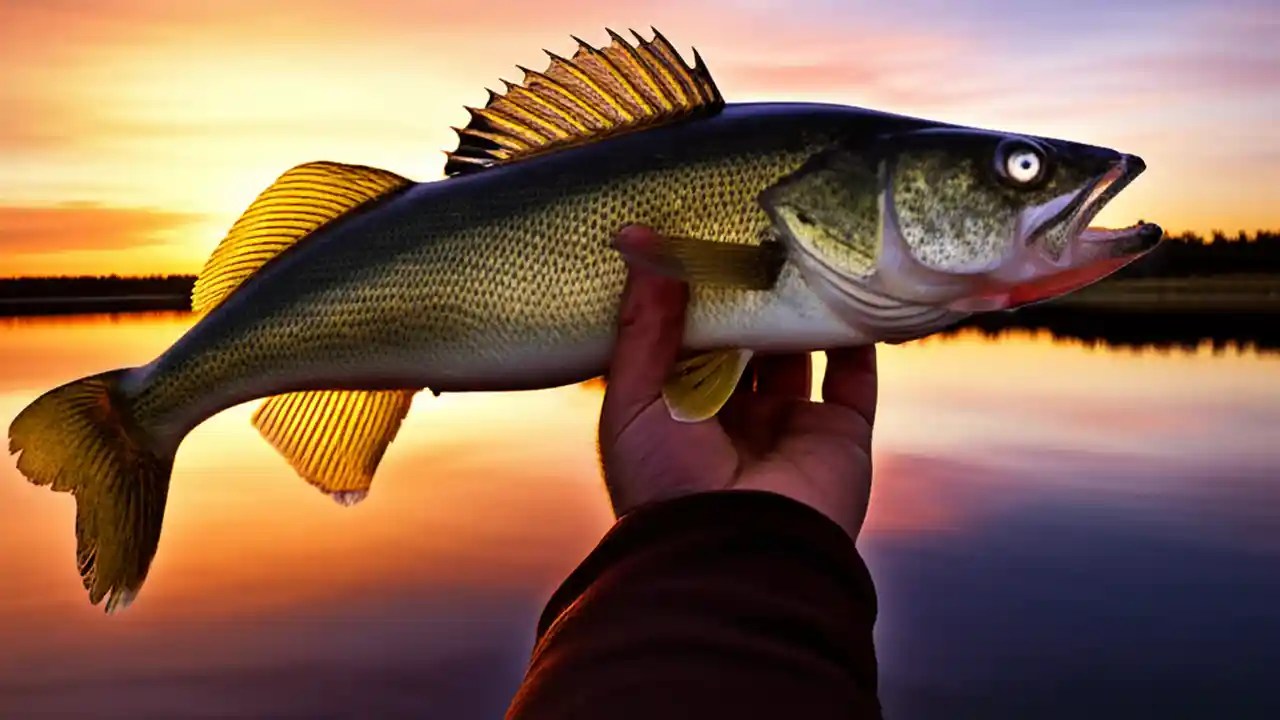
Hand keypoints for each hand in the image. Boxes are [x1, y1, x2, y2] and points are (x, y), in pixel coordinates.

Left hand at [599, 226, 876, 540]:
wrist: (733, 555)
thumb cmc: (665, 486)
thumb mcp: (633, 401)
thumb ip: (642, 326)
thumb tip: (642, 246)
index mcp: (681, 413)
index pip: (689, 340)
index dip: (692, 294)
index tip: (695, 237)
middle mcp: (737, 418)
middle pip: (747, 341)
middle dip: (748, 294)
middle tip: (750, 232)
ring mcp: (791, 425)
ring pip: (801, 349)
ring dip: (799, 305)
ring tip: (796, 246)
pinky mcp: (840, 434)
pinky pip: (856, 374)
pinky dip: (857, 333)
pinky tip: (847, 285)